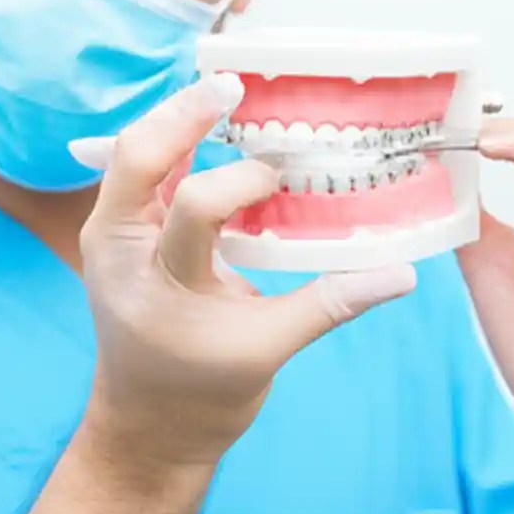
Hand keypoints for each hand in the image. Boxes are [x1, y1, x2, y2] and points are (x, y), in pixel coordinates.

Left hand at [70, 74, 417, 464]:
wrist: (146, 427)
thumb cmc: (200, 397)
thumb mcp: (265, 353)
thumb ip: (328, 305)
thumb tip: (401, 275)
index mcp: (153, 281)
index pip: (193, 208)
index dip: (242, 182)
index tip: (281, 177)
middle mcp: (116, 249)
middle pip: (134, 160)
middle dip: (179, 116)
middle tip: (230, 86)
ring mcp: (112, 237)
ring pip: (131, 158)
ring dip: (175, 123)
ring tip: (223, 93)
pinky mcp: (122, 232)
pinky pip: (142, 175)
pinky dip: (175, 148)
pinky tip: (209, 125)